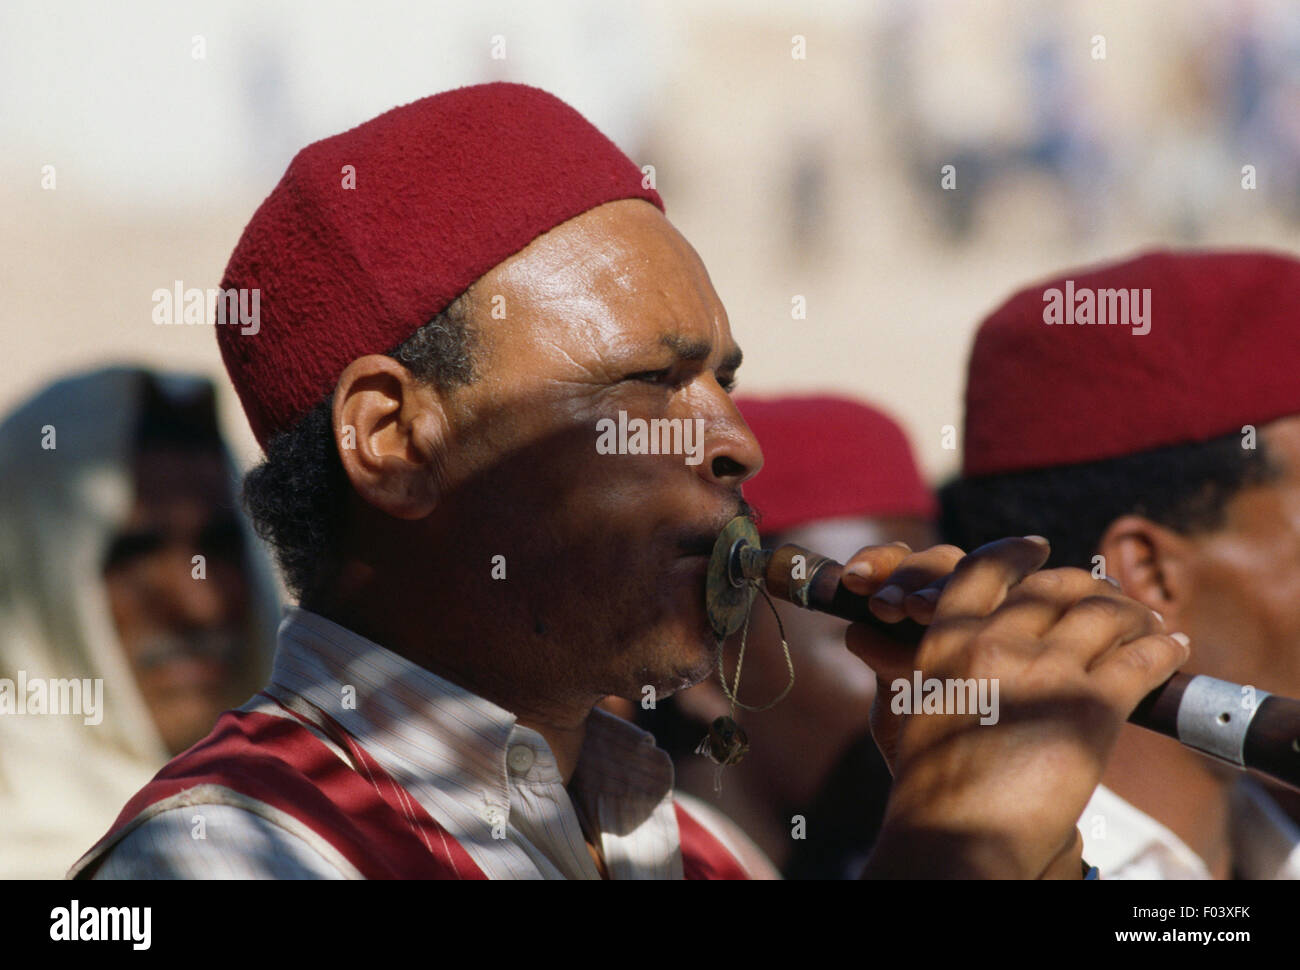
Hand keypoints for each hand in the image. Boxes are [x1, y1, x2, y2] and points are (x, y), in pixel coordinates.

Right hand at [838, 536, 1188, 877]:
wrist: (957, 835)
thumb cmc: (927, 783)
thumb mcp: (903, 710)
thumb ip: (901, 665)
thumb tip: (866, 637)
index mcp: (948, 640)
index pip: (984, 569)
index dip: (1015, 553)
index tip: (1038, 548)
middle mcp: (996, 643)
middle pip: (1055, 586)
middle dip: (1089, 586)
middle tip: (1108, 597)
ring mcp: (1045, 671)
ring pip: (1106, 614)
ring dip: (1136, 615)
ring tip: (1150, 625)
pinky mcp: (1091, 706)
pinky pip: (1141, 658)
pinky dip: (1165, 650)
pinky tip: (1173, 651)